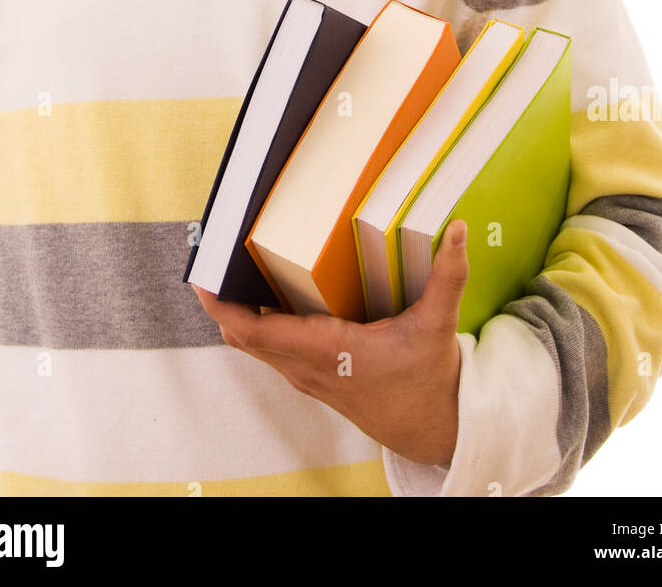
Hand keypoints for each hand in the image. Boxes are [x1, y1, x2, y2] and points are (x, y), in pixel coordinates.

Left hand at [192, 218, 468, 465]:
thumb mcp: (439, 326)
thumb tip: (458, 230)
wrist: (432, 430)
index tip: (202, 280)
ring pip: (255, 347)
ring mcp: (308, 377)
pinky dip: (257, 327)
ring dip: (237, 314)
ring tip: (229, 272)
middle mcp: (309, 367)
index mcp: (329, 351)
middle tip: (209, 261)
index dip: (223, 308)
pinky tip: (264, 298)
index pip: (258, 332)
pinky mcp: (314, 379)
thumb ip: (448, 275)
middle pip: (244, 338)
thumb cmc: (429, 381)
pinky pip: (271, 352)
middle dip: (220, 303)